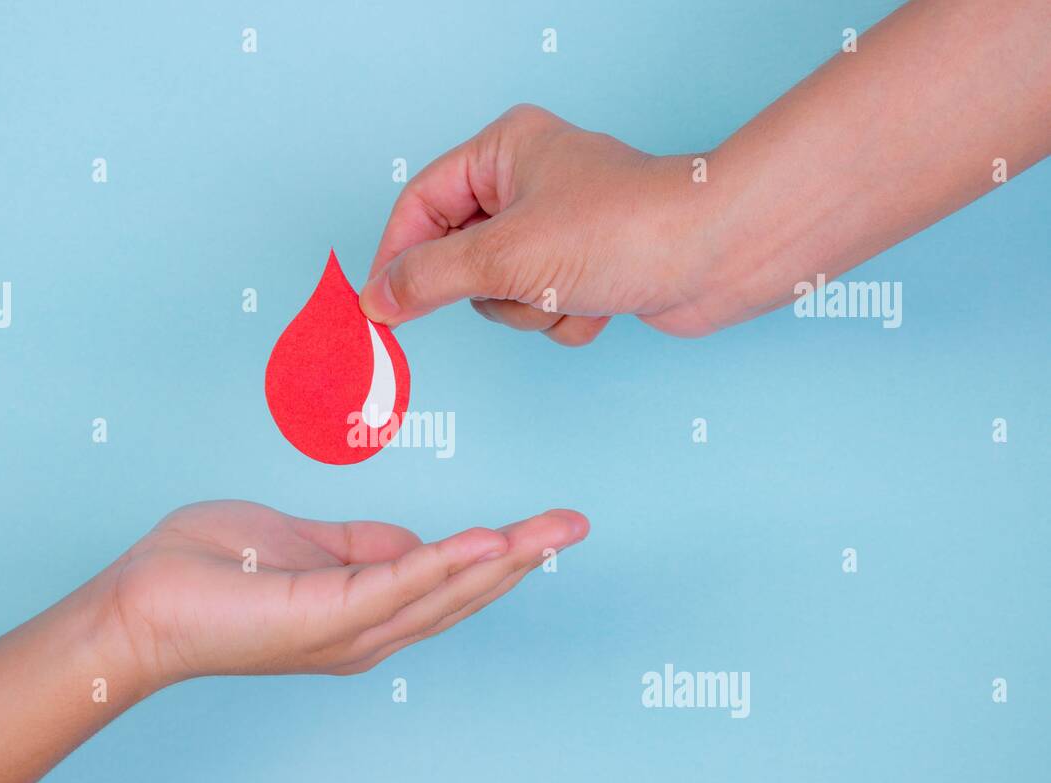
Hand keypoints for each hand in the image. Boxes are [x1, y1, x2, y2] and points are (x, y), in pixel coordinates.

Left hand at [103, 500, 587, 688]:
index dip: (496, 556)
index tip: (544, 528)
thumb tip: (412, 542)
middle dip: (521, 560)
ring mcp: (343, 630)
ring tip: (548, 533)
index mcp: (359, 610)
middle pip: (458, 594)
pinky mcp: (318, 617)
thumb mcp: (302, 543)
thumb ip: (358, 546)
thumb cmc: (209, 571)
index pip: (443, 582)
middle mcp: (362, 631)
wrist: (139, 602)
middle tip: (574, 527)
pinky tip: (483, 543)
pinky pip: (392, 587)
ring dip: (498, 563)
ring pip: (438, 595)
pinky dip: (441, 565)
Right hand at [359, 104, 718, 344]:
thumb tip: (377, 298)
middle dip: (492, 288)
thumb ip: (428, 277)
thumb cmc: (623, 228)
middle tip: (518, 284)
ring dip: (533, 308)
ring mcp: (559, 229)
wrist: (718, 254)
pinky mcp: (587, 268)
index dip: (397, 257)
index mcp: (503, 151)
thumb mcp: (504, 255)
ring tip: (571, 288)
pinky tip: (601, 302)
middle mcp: (528, 184)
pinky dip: (566, 318)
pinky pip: (543, 311)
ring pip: (502, 294)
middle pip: (459, 257)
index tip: (381, 307)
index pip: (420, 205)